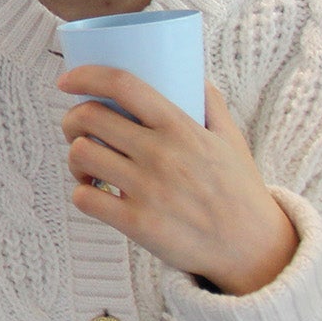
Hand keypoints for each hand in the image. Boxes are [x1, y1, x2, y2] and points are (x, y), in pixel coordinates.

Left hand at [58, 71, 298, 295]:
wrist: (254, 249)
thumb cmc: (239, 190)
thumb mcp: (231, 139)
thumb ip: (210, 102)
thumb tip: (190, 71)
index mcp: (181, 128)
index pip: (122, 85)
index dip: (86, 75)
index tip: (67, 81)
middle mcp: (161, 154)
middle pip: (88, 117)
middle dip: (72, 120)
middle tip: (77, 131)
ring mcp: (148, 189)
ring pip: (80, 154)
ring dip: (75, 157)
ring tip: (88, 165)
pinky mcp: (138, 223)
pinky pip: (84, 197)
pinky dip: (81, 192)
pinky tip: (95, 192)